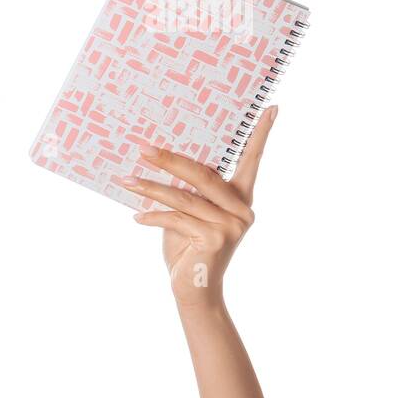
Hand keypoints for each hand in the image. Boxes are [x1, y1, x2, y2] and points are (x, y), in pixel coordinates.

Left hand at [118, 106, 276, 309]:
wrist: (195, 291)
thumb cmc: (187, 249)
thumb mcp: (188, 216)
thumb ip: (186, 193)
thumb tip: (156, 161)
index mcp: (239, 199)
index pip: (252, 161)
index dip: (261, 135)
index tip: (271, 107)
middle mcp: (241, 210)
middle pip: (204, 175)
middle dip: (170, 160)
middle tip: (142, 147)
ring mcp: (231, 225)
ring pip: (184, 198)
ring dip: (150, 188)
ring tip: (126, 180)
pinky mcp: (215, 240)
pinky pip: (177, 219)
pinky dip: (153, 217)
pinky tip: (137, 217)